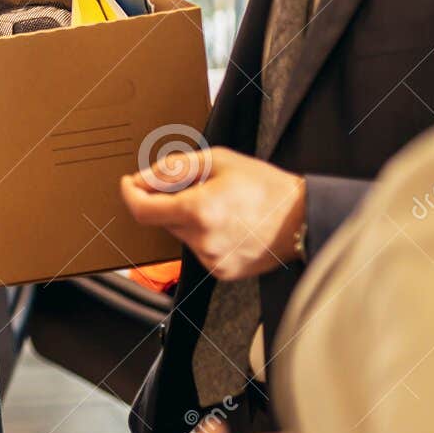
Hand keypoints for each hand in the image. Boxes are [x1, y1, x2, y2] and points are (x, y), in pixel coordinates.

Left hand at [119, 146, 304, 279]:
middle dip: (167, 200)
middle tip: (194, 185)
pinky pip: (197, 248)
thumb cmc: (265, 186)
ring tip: (220, 204)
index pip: (142, 210)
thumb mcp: (217, 161)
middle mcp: (202, 240)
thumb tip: (142, 179)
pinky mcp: (221, 271)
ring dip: (187, 216)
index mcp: (199, 211)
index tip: (129, 183)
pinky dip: (203, 233)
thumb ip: (173, 170)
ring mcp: (211, 259)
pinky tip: (228, 223)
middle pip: (162, 219)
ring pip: (180, 233)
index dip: (130, 195)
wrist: (303, 218)